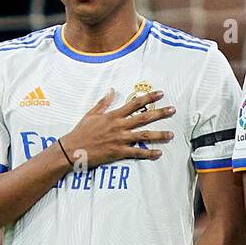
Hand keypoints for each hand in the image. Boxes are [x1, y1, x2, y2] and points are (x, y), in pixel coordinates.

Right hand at [61, 90, 175, 171]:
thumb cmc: (81, 132)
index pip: (135, 104)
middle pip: (144, 117)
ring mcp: (119, 139)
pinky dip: (148, 153)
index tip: (160, 94)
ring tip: (171, 134)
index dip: (149, 98)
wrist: (72, 149)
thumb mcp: (91, 114)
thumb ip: (103, 102)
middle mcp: (119, 126)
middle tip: (173, 110)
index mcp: (113, 115)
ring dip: (159, 135)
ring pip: (143, 135)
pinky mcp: (118, 152)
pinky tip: (158, 153)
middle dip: (160, 113)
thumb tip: (111, 90)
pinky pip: (136, 153)